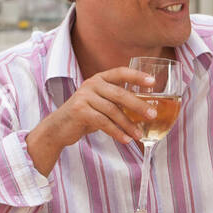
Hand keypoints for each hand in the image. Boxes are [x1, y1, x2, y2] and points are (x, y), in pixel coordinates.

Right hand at [40, 66, 159, 148]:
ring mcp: (84, 97)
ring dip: (128, 124)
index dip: (137, 76)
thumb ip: (118, 101)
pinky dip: (116, 132)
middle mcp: (91, 84)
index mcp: (99, 78)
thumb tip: (146, 109)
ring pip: (112, 110)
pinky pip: (103, 122)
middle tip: (153, 115)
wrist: (59, 127)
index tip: (153, 82)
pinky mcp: (79, 111)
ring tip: (139, 134)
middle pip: (120, 94)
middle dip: (138, 105)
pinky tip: (126, 139)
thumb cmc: (85, 114)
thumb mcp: (101, 103)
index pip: (121, 72)